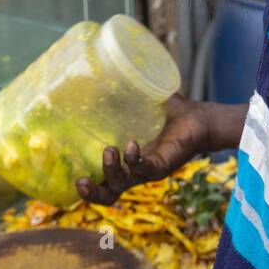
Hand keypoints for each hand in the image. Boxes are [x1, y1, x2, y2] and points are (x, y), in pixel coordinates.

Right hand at [76, 94, 214, 204]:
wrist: (197, 117)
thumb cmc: (166, 113)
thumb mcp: (137, 103)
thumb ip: (117, 92)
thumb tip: (95, 74)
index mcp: (122, 162)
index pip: (100, 183)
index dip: (85, 189)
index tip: (72, 179)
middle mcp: (133, 171)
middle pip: (108, 195)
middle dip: (92, 193)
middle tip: (81, 180)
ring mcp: (147, 170)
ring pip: (123, 184)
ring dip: (111, 171)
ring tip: (109, 150)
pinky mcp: (163, 165)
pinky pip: (146, 170)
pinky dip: (136, 161)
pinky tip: (132, 146)